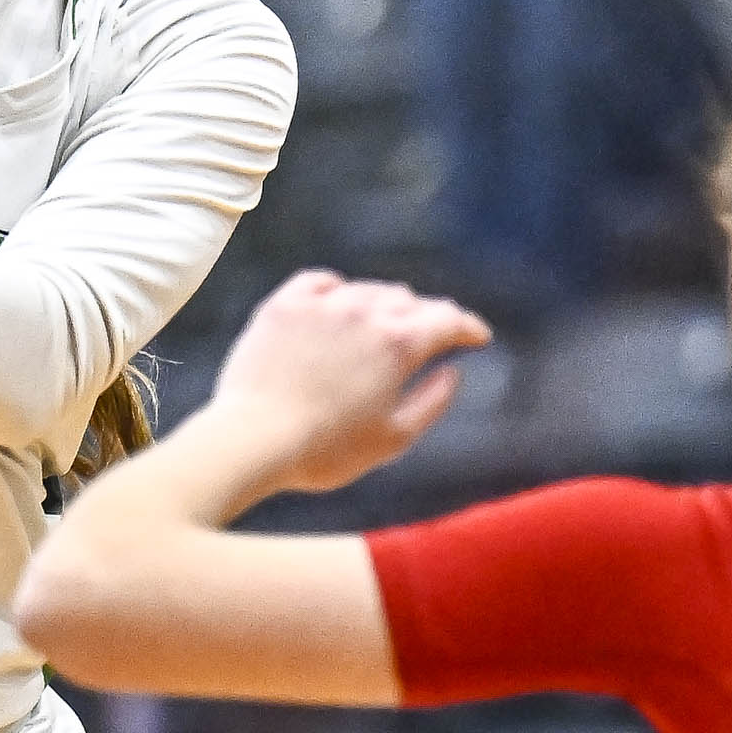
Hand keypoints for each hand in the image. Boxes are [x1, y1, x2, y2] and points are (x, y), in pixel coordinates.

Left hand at [201, 270, 491, 495]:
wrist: (253, 438)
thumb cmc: (326, 449)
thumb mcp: (394, 438)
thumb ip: (433, 401)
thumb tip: (454, 372)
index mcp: (397, 343)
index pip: (447, 320)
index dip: (468, 327)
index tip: (477, 336)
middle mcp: (363, 312)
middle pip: (409, 302)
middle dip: (427, 318)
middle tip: (432, 334)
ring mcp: (321, 305)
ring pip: (368, 290)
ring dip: (385, 305)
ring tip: (385, 325)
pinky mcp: (283, 305)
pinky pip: (321, 283)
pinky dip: (339, 290)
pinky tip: (339, 304)